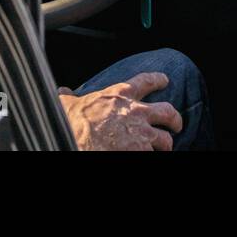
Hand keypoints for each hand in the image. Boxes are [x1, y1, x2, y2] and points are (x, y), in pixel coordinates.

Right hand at [58, 72, 182, 150]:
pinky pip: (154, 155)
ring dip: (165, 145)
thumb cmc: (74, 121)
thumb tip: (61, 93)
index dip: (158, 80)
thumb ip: (69, 98)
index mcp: (121, 94)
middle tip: (176, 124)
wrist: (76, 138)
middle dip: (175, 119)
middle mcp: (137, 111)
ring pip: (165, 140)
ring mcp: (142, 134)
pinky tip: (148, 157)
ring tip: (164, 149)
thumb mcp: (70, 104)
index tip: (165, 80)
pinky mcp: (141, 152)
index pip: (146, 81)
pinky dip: (152, 156)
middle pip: (167, 111)